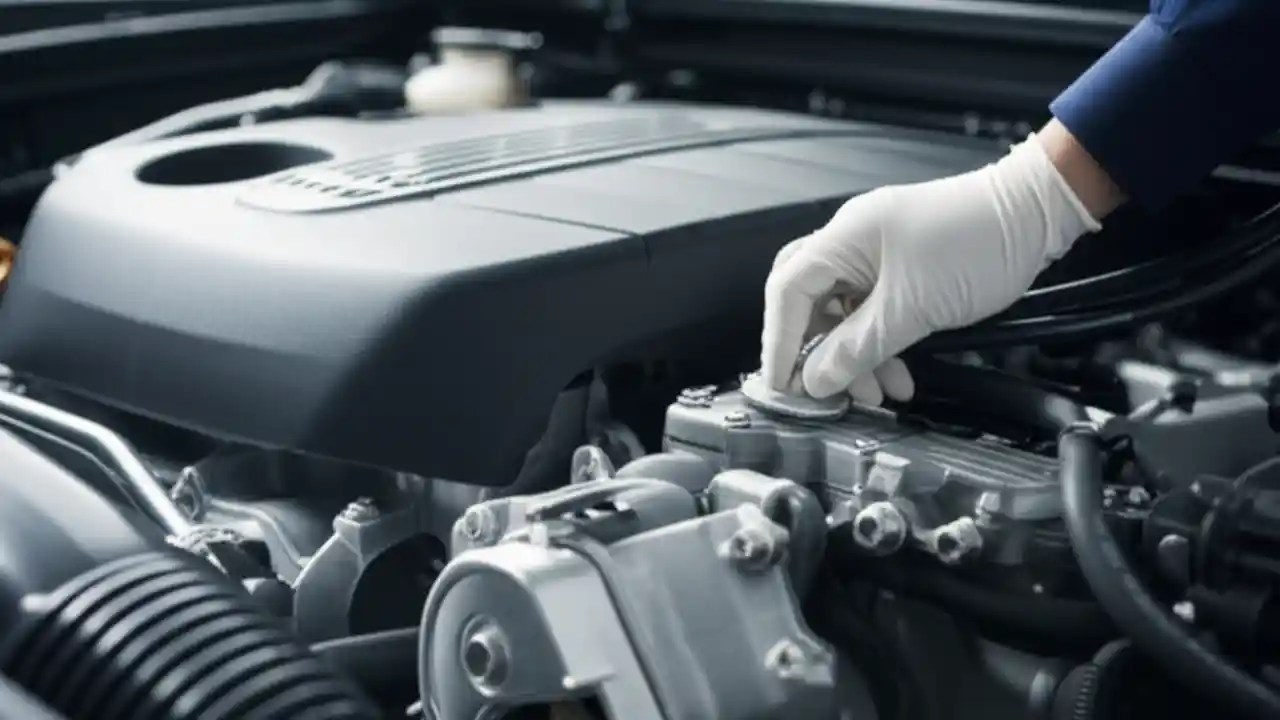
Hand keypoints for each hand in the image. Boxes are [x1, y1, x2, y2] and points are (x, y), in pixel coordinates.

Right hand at [761, 126, 1110, 402]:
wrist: (1038, 214)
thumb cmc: (980, 242)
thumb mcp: (913, 309)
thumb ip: (858, 347)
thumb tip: (816, 378)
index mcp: (845, 237)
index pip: (787, 290)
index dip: (779, 341)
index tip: (782, 383)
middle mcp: (853, 241)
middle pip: (808, 302)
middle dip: (813, 350)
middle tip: (819, 389)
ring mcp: (877, 253)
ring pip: (844, 313)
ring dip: (854, 356)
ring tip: (874, 393)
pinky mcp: (903, 267)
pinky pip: (873, 311)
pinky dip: (879, 344)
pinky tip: (897, 374)